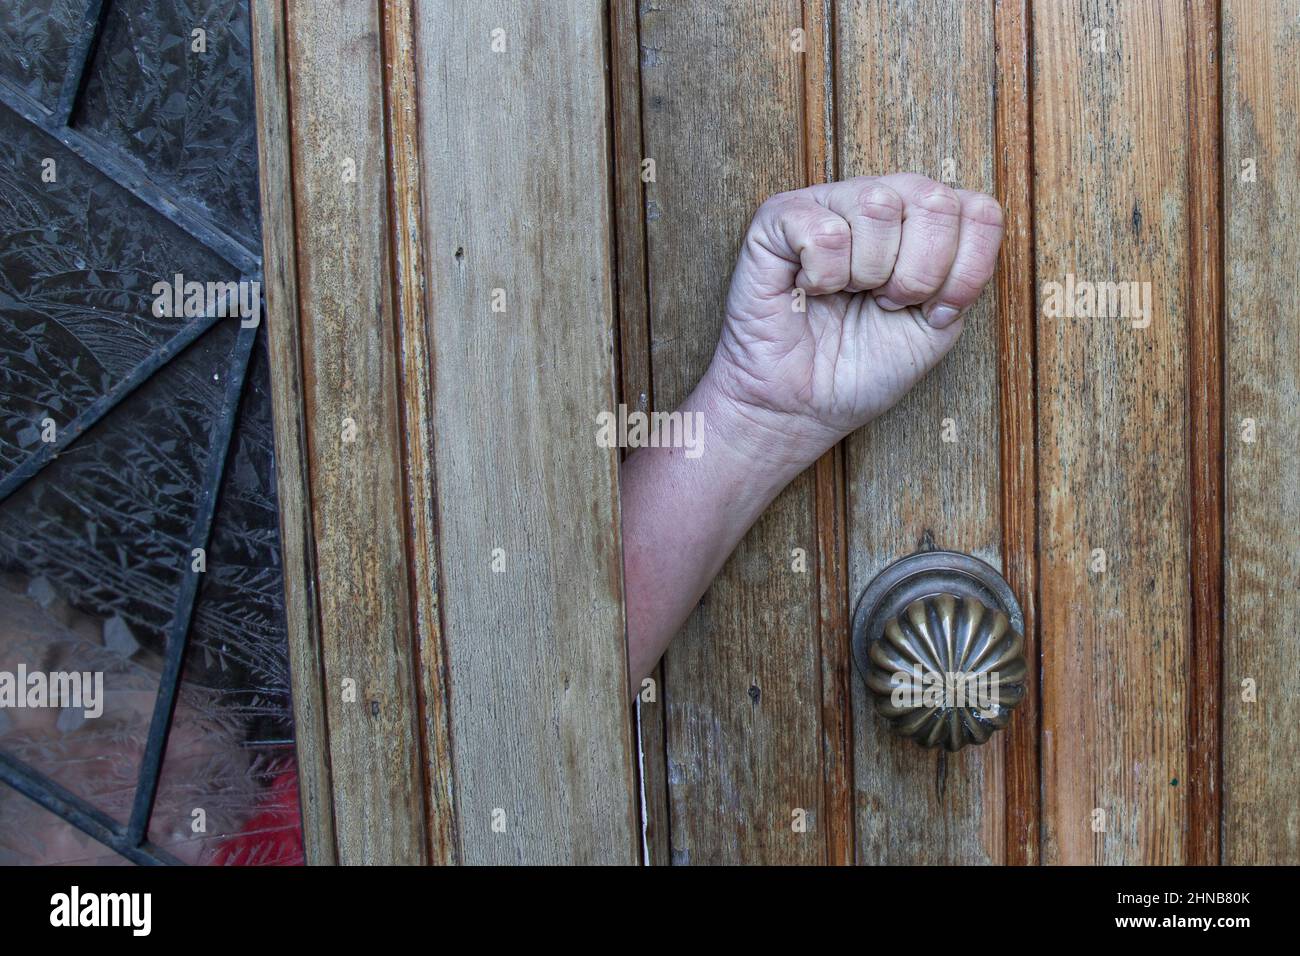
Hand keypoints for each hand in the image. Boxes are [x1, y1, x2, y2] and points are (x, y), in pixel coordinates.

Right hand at [706, 173, 1003, 463]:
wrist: (802, 405)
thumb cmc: (863, 365)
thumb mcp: (938, 325)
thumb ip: (966, 274)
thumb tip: (969, 224)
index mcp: (922, 223)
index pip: (980, 211)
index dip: (966, 271)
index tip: (933, 312)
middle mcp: (880, 200)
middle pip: (935, 200)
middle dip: (919, 273)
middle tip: (886, 303)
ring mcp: (829, 203)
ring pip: (877, 205)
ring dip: (867, 273)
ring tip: (846, 295)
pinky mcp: (778, 218)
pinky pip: (825, 231)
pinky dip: (824, 277)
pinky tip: (810, 289)